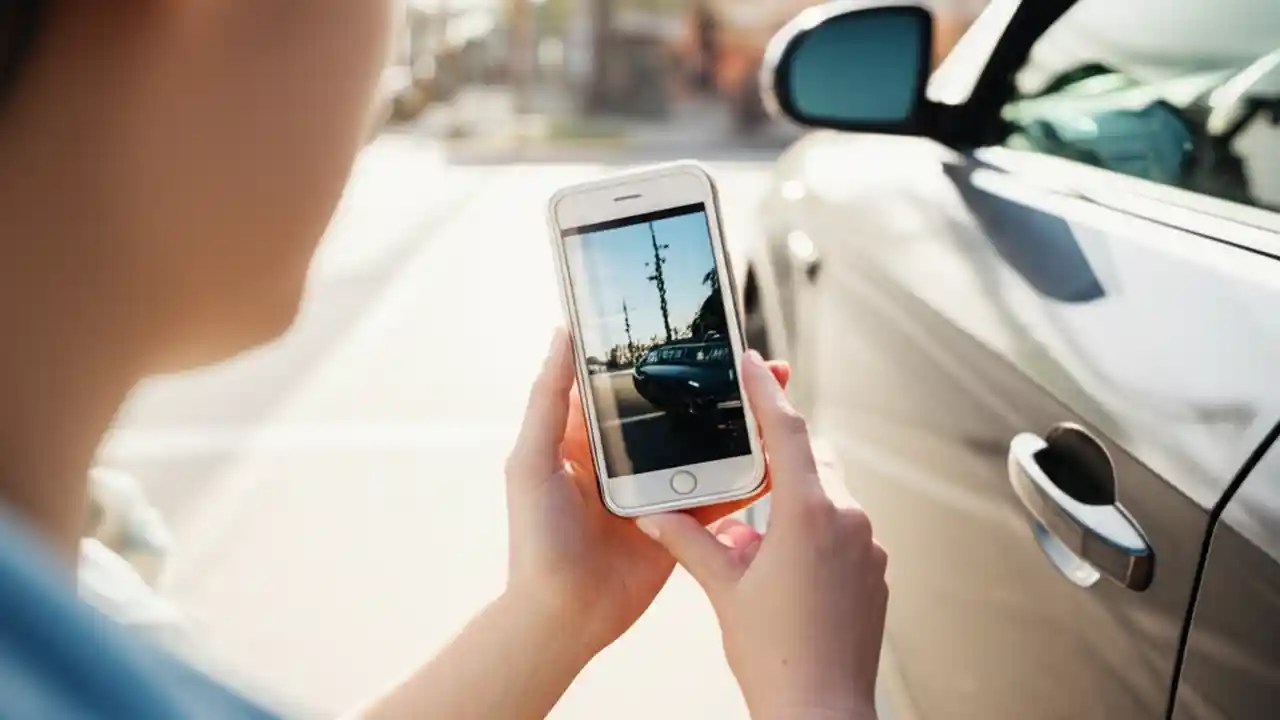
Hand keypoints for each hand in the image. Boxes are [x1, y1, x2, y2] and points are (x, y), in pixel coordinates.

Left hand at [504, 330, 789, 657]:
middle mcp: (624, 456)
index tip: (695, 328)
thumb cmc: (536, 538)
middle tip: (754, 359)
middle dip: (714, 385)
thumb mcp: (532, 461)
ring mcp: (656, 488)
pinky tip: (776, 453)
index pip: (627, 382)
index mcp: (586, 435)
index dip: (659, 356)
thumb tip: (562, 334)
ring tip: (776, 394)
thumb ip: (548, 399)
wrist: (564, 615)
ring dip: (738, 422)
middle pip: (676, 409)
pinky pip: (719, 491)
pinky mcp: (681, 520)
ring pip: (703, 444)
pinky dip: (747, 473)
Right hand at [635, 351, 887, 719]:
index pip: (788, 432)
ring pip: (827, 499)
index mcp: (809, 515)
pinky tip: (780, 570)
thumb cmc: (775, 655)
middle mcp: (847, 521)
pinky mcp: (874, 572)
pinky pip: (842, 532)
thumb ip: (689, 541)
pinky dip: (811, 535)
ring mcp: (867, 547)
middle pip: (812, 462)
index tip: (754, 363)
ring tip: (752, 544)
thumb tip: (655, 515)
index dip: (768, 392)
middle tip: (740, 479)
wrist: (820, 711)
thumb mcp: (723, 590)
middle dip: (777, 464)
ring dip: (792, 506)